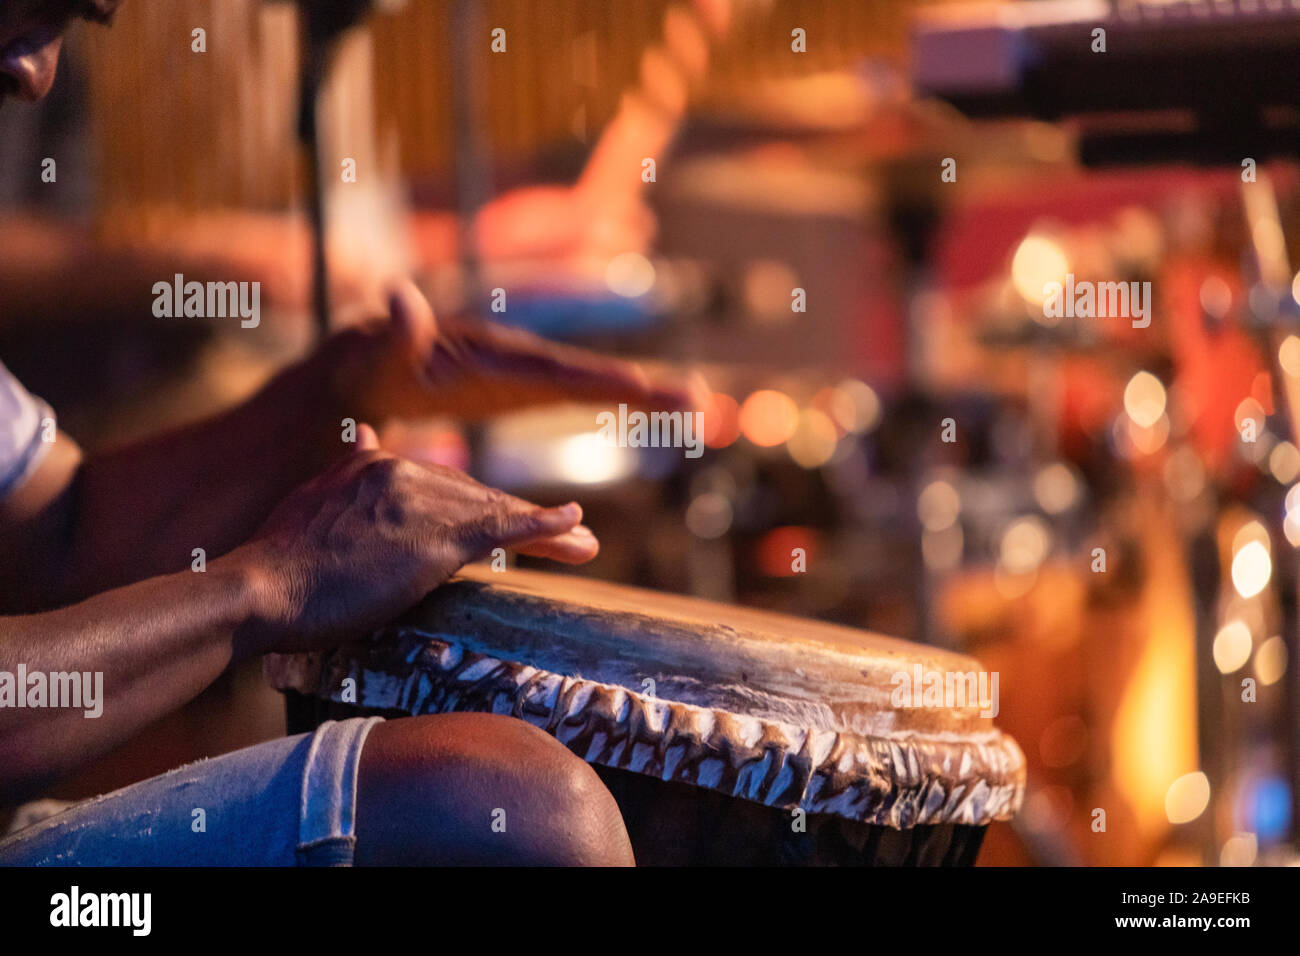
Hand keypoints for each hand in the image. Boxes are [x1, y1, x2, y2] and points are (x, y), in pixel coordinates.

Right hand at [234, 425, 596, 653]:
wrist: (260, 590)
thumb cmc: (278, 566)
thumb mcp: (311, 505)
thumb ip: (345, 477)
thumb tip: (367, 439)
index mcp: (370, 465)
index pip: (441, 484)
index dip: (479, 503)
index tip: (506, 515)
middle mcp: (399, 471)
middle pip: (476, 495)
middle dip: (521, 516)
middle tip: (571, 533)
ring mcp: (420, 501)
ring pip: (496, 512)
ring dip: (547, 528)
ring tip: (585, 543)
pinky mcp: (436, 537)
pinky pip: (504, 528)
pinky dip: (546, 526)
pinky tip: (577, 525)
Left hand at [323, 280, 697, 421]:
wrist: (353, 373)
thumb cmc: (363, 371)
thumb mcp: (375, 358)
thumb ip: (393, 335)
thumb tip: (401, 296)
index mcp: (487, 356)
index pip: (553, 373)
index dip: (599, 383)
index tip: (645, 390)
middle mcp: (510, 356)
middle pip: (585, 374)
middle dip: (641, 388)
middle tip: (698, 400)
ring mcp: (513, 371)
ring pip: (583, 381)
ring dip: (636, 391)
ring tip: (689, 403)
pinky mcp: (510, 386)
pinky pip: (566, 391)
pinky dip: (607, 395)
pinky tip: (639, 400)